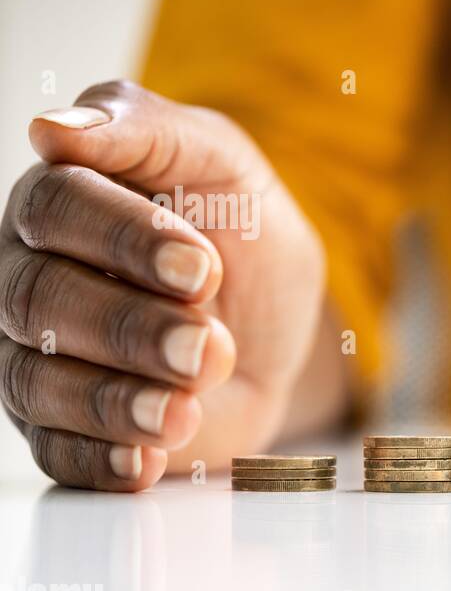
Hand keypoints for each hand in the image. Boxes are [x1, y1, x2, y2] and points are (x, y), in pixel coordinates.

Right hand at [0, 81, 325, 489]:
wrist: (278, 331)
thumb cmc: (241, 237)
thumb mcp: (223, 165)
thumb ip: (150, 132)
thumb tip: (53, 128)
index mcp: (63, 203)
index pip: (56, 209)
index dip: (124, 239)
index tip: (203, 269)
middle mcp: (33, 278)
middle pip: (39, 300)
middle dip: (129, 327)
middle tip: (207, 344)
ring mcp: (40, 359)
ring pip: (40, 383)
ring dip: (117, 400)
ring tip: (189, 405)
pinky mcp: (67, 430)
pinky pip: (59, 454)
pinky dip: (101, 462)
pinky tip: (144, 462)